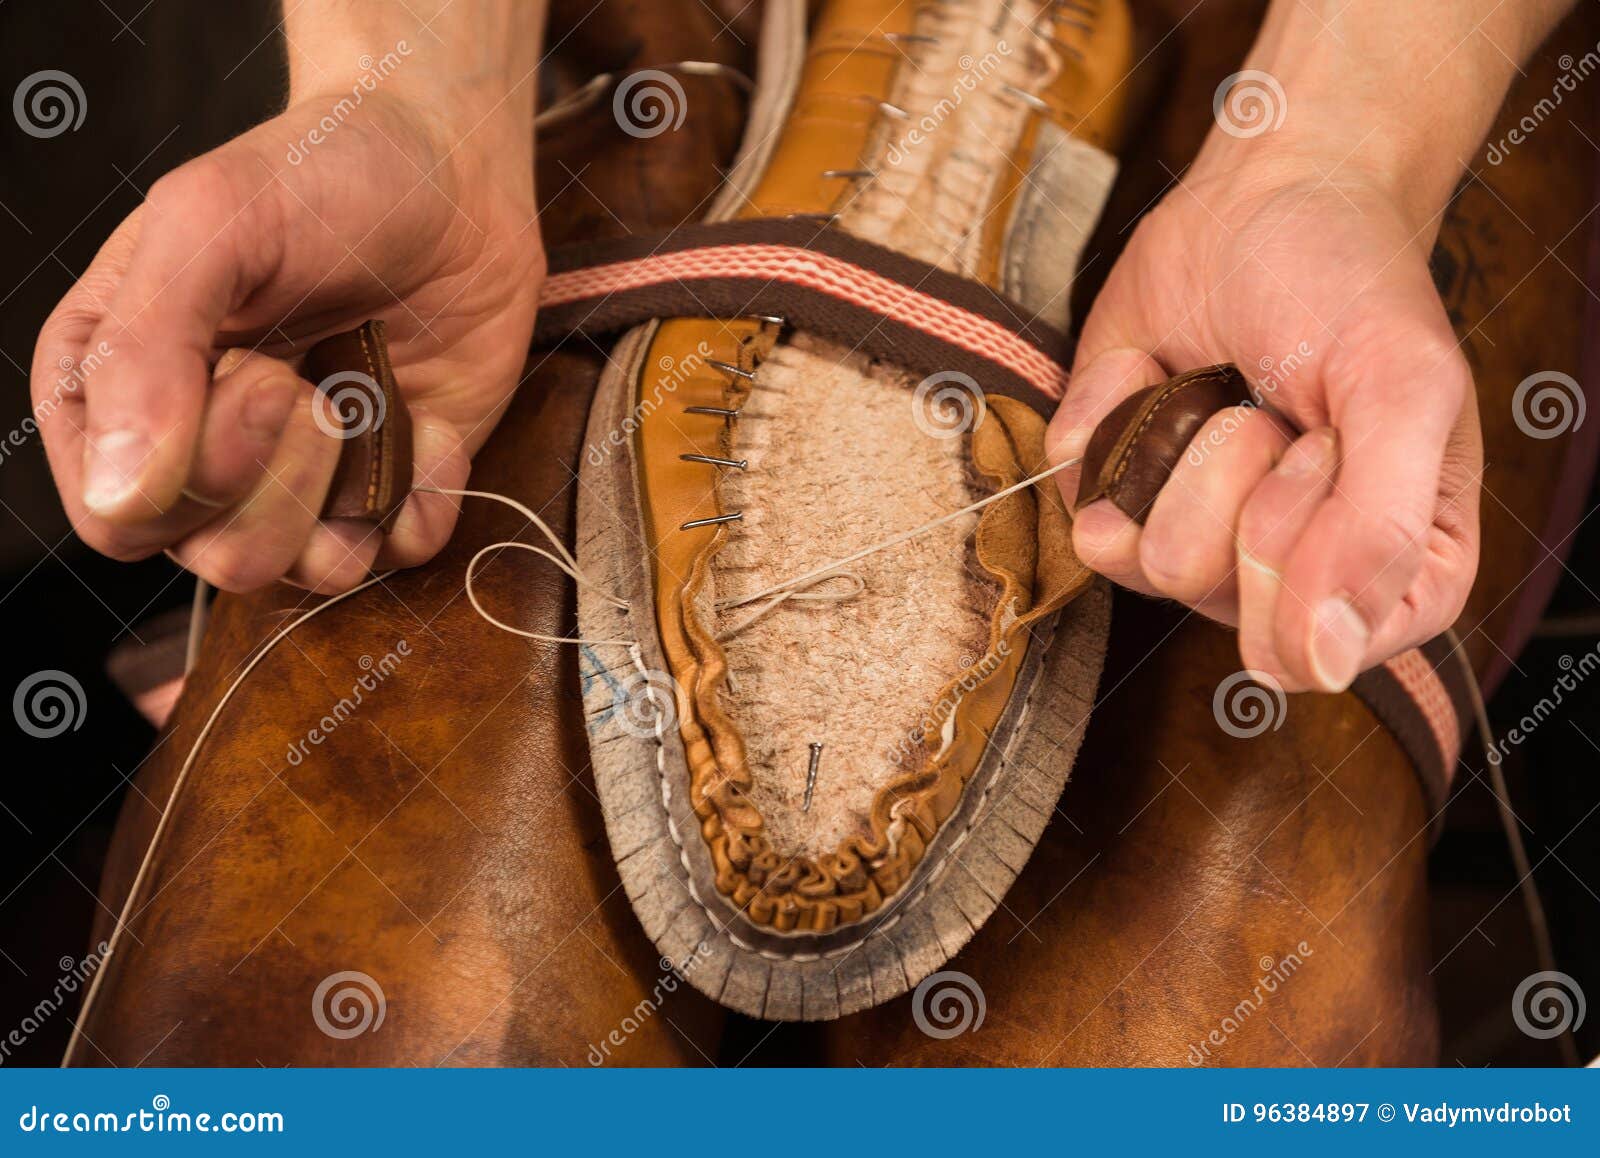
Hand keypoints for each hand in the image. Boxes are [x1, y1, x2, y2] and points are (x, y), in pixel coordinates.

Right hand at [31, 8, 542, 593]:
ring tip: (365, 399)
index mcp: (116, 393)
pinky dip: (425, 500)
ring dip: (344, 492)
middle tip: (312, 384)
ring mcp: (300, 480)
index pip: (122, 519)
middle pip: (213, 558)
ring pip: (302, 574)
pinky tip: (432, 429)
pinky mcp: (390, 486)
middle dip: (278, 476)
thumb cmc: (317, 179)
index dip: (195, 473)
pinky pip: (399, 555)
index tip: (261, 373)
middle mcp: (199, 454)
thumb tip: (119, 491)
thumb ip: (146, 348)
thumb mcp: (209, 223)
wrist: (450, 174)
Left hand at [1049, 162, 1480, 692]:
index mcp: (1382, 572)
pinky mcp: (1111, 483)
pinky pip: (1076, 487)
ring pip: (1138, 550)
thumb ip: (1378, 533)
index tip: (1322, 446)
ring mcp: (1187, 534)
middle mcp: (1278, 574)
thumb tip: (1328, 667)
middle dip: (1239, 475)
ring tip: (1224, 388)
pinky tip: (1160, 369)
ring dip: (1179, 439)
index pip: (1308, 648)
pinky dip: (1115, 409)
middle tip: (1278, 410)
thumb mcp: (1400, 391)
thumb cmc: (1351, 285)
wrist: (1264, 194)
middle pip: (1210, 593)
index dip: (1300, 543)